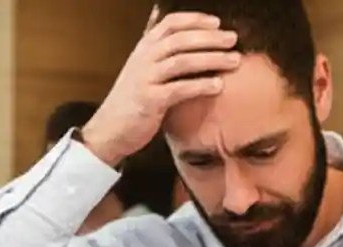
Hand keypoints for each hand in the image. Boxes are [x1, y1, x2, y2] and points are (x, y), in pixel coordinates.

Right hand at [80, 6, 241, 166]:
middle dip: (209, 38)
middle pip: (179, 40)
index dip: (194, 20)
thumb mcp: (141, 68)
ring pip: (182, 61)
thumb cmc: (132, 99)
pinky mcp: (150, 101)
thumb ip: (157, 49)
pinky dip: (200, 85)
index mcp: (143, 48)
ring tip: (234, 60)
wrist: (109, 129)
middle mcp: (143, 59)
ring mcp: (145, 79)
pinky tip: (219, 86)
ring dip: (211, 58)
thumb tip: (168, 24)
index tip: (217, 22)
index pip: (169, 24)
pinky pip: (179, 89)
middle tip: (233, 38)